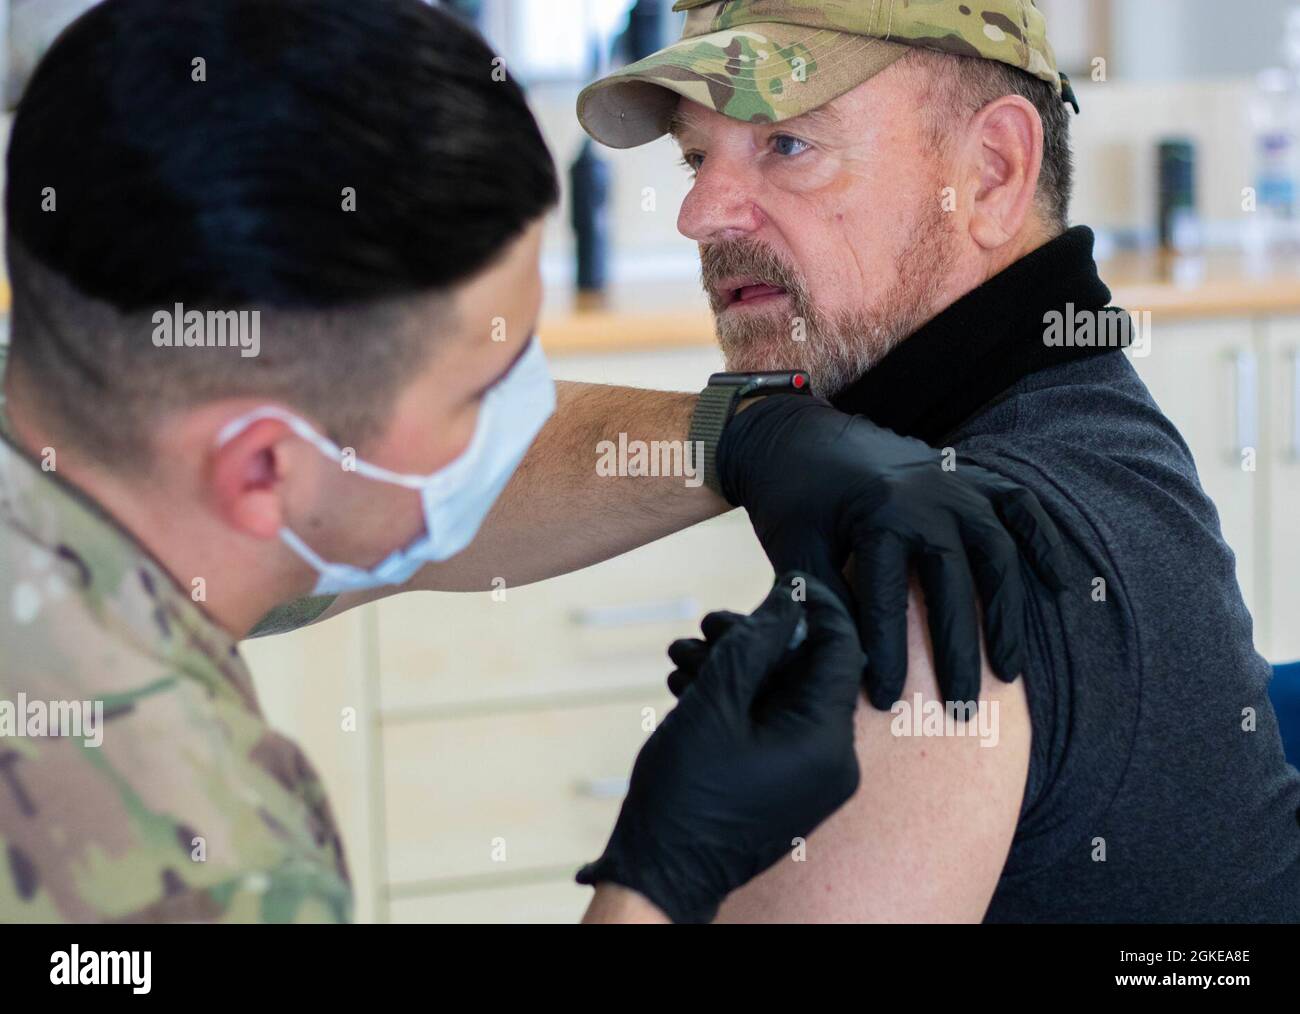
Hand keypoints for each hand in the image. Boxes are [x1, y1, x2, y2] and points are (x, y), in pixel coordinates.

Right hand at [576, 573, 863, 923]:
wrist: (662, 874)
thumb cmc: (684, 795)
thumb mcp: (714, 703)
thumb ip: (755, 642)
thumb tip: (789, 597)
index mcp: (826, 741)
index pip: (842, 648)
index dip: (813, 604)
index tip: (779, 577)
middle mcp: (833, 760)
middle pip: (808, 671)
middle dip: (756, 639)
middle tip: (706, 624)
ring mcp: (812, 777)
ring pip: (784, 696)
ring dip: (737, 668)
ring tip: (682, 656)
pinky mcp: (788, 785)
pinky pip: (774, 725)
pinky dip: (738, 701)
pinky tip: (690, 686)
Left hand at [717, 394, 1066, 708]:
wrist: (797, 434)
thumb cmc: (793, 500)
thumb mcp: (796, 553)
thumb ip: (824, 605)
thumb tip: (846, 664)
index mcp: (877, 516)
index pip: (889, 604)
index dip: (888, 658)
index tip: (887, 702)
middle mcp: (926, 497)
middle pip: (955, 585)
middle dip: (959, 652)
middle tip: (961, 708)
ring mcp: (956, 481)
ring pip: (998, 552)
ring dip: (1007, 613)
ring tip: (1008, 670)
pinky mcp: (970, 473)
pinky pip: (1020, 508)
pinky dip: (1043, 544)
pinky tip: (1059, 588)